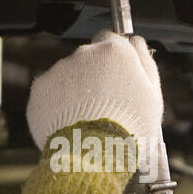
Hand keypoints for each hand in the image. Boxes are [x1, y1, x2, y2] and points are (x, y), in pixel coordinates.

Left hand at [26, 30, 162, 150]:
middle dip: (94, 74)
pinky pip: (50, 92)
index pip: (111, 39)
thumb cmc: (128, 127)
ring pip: (67, 75)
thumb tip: (137, 43)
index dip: (115, 58)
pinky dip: (57, 104)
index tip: (117, 75)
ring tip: (87, 118)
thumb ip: (145, 63)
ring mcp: (59, 71)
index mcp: (114, 51)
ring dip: (75, 90)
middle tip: (104, 104)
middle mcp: (83, 54)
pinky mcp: (40, 90)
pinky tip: (70, 122)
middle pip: (88, 57)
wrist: (92, 154)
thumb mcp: (152, 95)